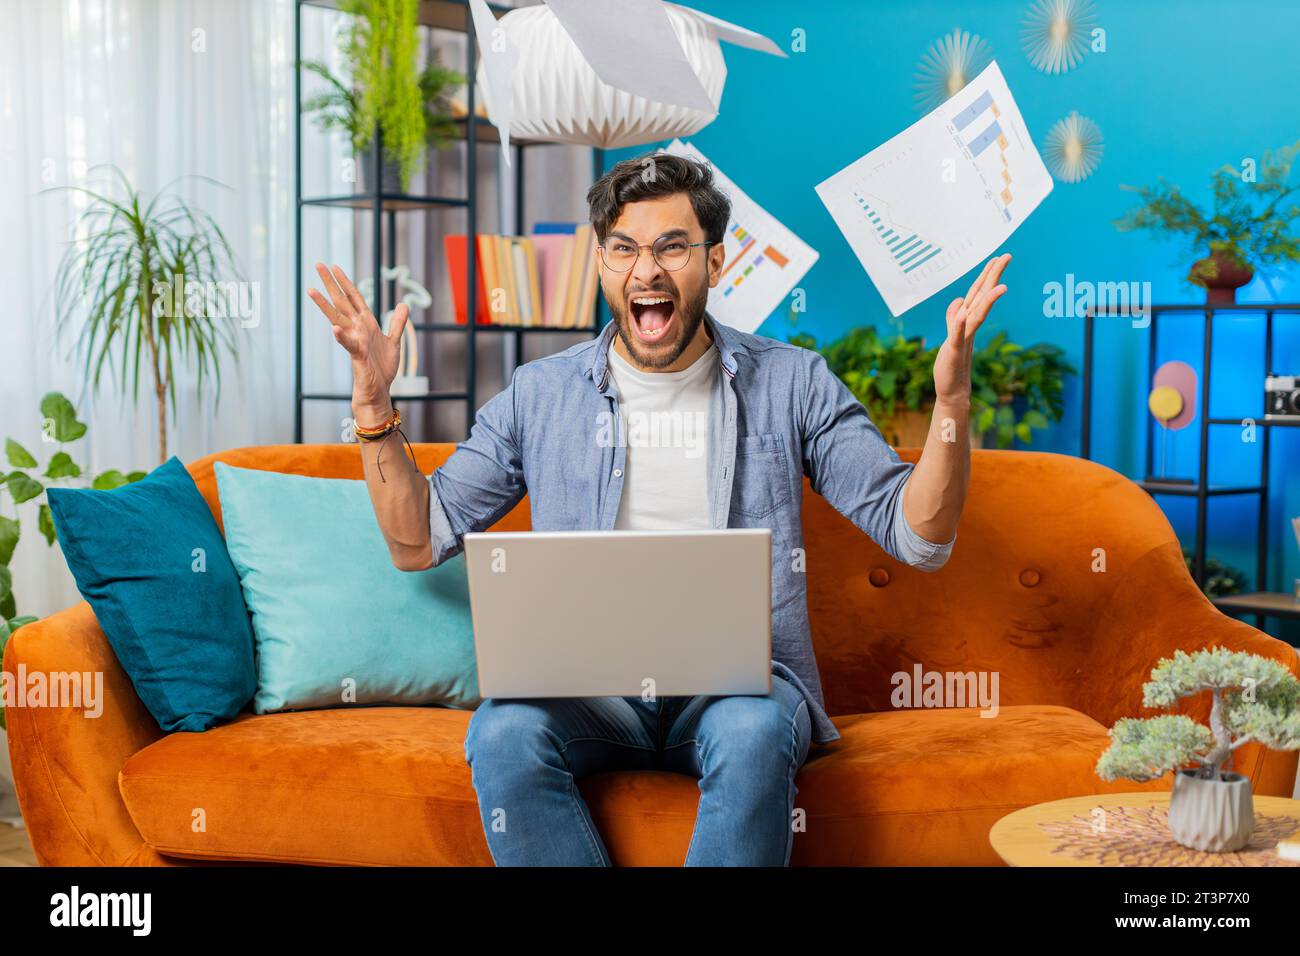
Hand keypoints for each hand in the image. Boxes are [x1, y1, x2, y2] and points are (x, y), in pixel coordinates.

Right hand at [307, 262, 408, 420]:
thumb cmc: (383, 367)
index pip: (354, 297)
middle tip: (318, 265)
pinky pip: (348, 344)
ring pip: (338, 318)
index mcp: (366, 323)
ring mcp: (355, 340)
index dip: (346, 281)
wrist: (379, 389)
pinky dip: (341, 337)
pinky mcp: (357, 355)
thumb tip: (403, 304)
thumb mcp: (394, 341)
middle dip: (331, 283)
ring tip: (312, 290)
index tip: (335, 266)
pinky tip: (334, 328)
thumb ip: (398, 323)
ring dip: (325, 305)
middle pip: (342, 301)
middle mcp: (357, 329)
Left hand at [933, 253, 1009, 404]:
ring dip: (987, 301)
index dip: (987, 275)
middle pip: (982, 298)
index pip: (978, 294)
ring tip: (1001, 285)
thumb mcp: (950, 337)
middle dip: (993, 277)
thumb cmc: (952, 365)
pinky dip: (960, 324)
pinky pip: (957, 336)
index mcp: (968, 321)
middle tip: (1007, 257)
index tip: (998, 257)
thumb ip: (954, 318)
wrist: (952, 390)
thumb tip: (959, 300)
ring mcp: (963, 339)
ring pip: (976, 315)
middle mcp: (968, 327)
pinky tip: (964, 312)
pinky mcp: (954, 352)